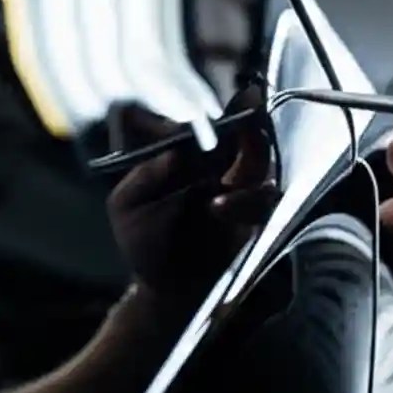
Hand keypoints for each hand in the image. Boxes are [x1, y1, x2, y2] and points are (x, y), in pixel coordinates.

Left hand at [107, 89, 277, 312]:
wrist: (168, 293)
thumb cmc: (145, 242)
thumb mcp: (128, 208)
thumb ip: (146, 177)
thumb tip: (174, 153)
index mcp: (189, 156)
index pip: (208, 124)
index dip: (214, 112)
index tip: (220, 99)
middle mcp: (221, 167)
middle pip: (244, 131)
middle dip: (249, 117)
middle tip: (251, 104)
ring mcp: (242, 191)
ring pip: (260, 161)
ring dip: (251, 154)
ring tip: (223, 156)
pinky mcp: (258, 220)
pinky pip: (264, 201)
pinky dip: (244, 201)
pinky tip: (218, 206)